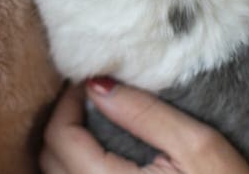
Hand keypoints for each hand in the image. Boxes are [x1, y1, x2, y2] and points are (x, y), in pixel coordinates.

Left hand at [40, 79, 248, 173]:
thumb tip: (95, 85)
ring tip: (90, 125)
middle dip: (62, 123)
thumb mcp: (199, 148)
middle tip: (88, 100)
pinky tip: (96, 157)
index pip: (59, 138)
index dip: (67, 103)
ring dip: (63, 149)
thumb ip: (145, 114)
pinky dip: (73, 170)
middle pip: (49, 160)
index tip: (88, 83)